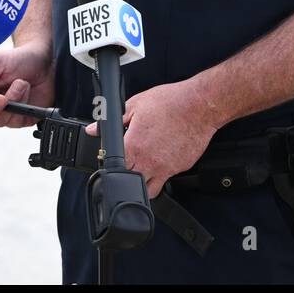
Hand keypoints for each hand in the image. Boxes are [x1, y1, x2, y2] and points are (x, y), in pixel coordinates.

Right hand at [0, 40, 53, 128]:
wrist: (43, 60)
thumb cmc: (17, 59)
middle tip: (1, 98)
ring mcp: (6, 112)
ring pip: (0, 121)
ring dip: (12, 101)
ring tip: (19, 84)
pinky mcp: (21, 118)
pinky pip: (17, 121)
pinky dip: (22, 105)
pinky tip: (25, 90)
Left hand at [84, 80, 217, 197]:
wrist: (199, 105)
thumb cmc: (170, 102)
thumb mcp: (136, 105)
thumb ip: (114, 120)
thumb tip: (94, 129)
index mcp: (134, 146)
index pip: (114, 167)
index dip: (110, 163)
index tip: (111, 157)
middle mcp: (149, 162)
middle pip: (129, 182)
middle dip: (125, 174)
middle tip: (128, 161)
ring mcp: (166, 168)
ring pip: (148, 190)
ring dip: (141, 183)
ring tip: (142, 168)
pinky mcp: (179, 169)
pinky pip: (166, 180)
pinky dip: (161, 174)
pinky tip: (161, 159)